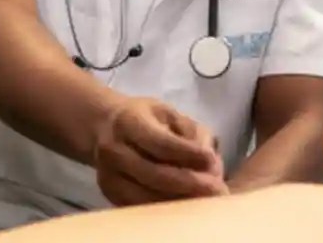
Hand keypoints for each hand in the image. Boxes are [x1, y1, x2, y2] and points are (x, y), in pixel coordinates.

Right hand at [93, 97, 227, 206]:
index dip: (188, 153)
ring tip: (206, 198)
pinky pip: (140, 206)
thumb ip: (192, 133)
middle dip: (189, 183)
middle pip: (154, 174)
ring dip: (180, 200)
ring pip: (146, 196)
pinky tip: (186, 203)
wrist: (104, 127)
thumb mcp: (170, 113)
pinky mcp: (110, 193)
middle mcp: (114, 150)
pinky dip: (166, 208)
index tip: (212, 159)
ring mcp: (108, 175)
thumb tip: (210, 163)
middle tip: (217, 188)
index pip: (160, 142)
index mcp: (129, 122)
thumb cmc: (146, 118)